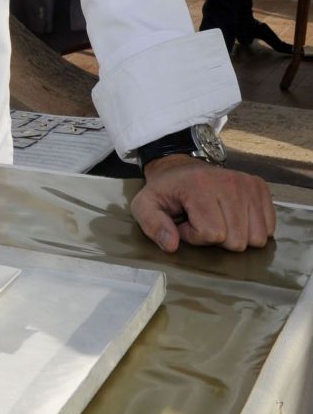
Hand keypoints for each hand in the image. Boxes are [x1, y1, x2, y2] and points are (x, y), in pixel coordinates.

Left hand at [130, 155, 275, 251]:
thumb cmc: (166, 191)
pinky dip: (251, 228)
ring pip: (256, 238)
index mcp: (200, 186)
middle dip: (217, 239)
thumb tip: (172, 246)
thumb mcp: (145, 205)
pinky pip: (268, 228)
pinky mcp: (259, 187)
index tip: (185, 222)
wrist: (181, 167)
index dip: (196, 236)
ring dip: (236, 235)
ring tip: (217, 219)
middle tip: (202, 221)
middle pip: (237, 240)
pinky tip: (233, 216)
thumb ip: (152, 225)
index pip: (212, 234)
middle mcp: (229, 182)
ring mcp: (247, 184)